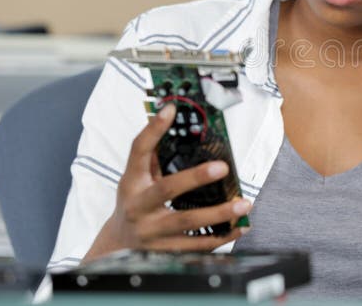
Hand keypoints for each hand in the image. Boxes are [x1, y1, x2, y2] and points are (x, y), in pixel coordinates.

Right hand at [83, 103, 250, 261]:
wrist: (117, 246)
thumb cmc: (134, 205)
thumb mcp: (136, 180)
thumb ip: (154, 156)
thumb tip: (173, 121)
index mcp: (132, 183)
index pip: (139, 151)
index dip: (154, 129)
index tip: (171, 110)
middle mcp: (139, 207)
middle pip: (167, 190)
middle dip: (196, 177)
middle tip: (223, 167)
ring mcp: (152, 232)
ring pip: (188, 223)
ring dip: (219, 214)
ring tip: (244, 204)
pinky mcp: (165, 251)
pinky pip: (197, 246)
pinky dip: (222, 237)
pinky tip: (240, 226)